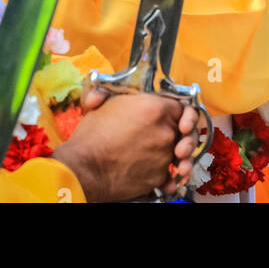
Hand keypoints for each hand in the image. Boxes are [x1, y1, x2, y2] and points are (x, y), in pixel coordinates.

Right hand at [59, 90, 201, 201]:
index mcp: (156, 108)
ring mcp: (164, 155)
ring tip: (176, 161)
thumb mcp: (107, 103)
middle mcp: (165, 131)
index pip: (182, 107)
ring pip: (177, 153)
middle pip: (183, 131)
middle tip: (178, 142)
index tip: (180, 120)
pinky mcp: (159, 177)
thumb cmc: (93, 134)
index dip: (182, 113)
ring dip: (177, 157)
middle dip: (182, 136)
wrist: (85, 168)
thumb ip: (122, 94)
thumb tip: (115, 91)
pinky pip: (169, 174)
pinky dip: (168, 176)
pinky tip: (168, 177)